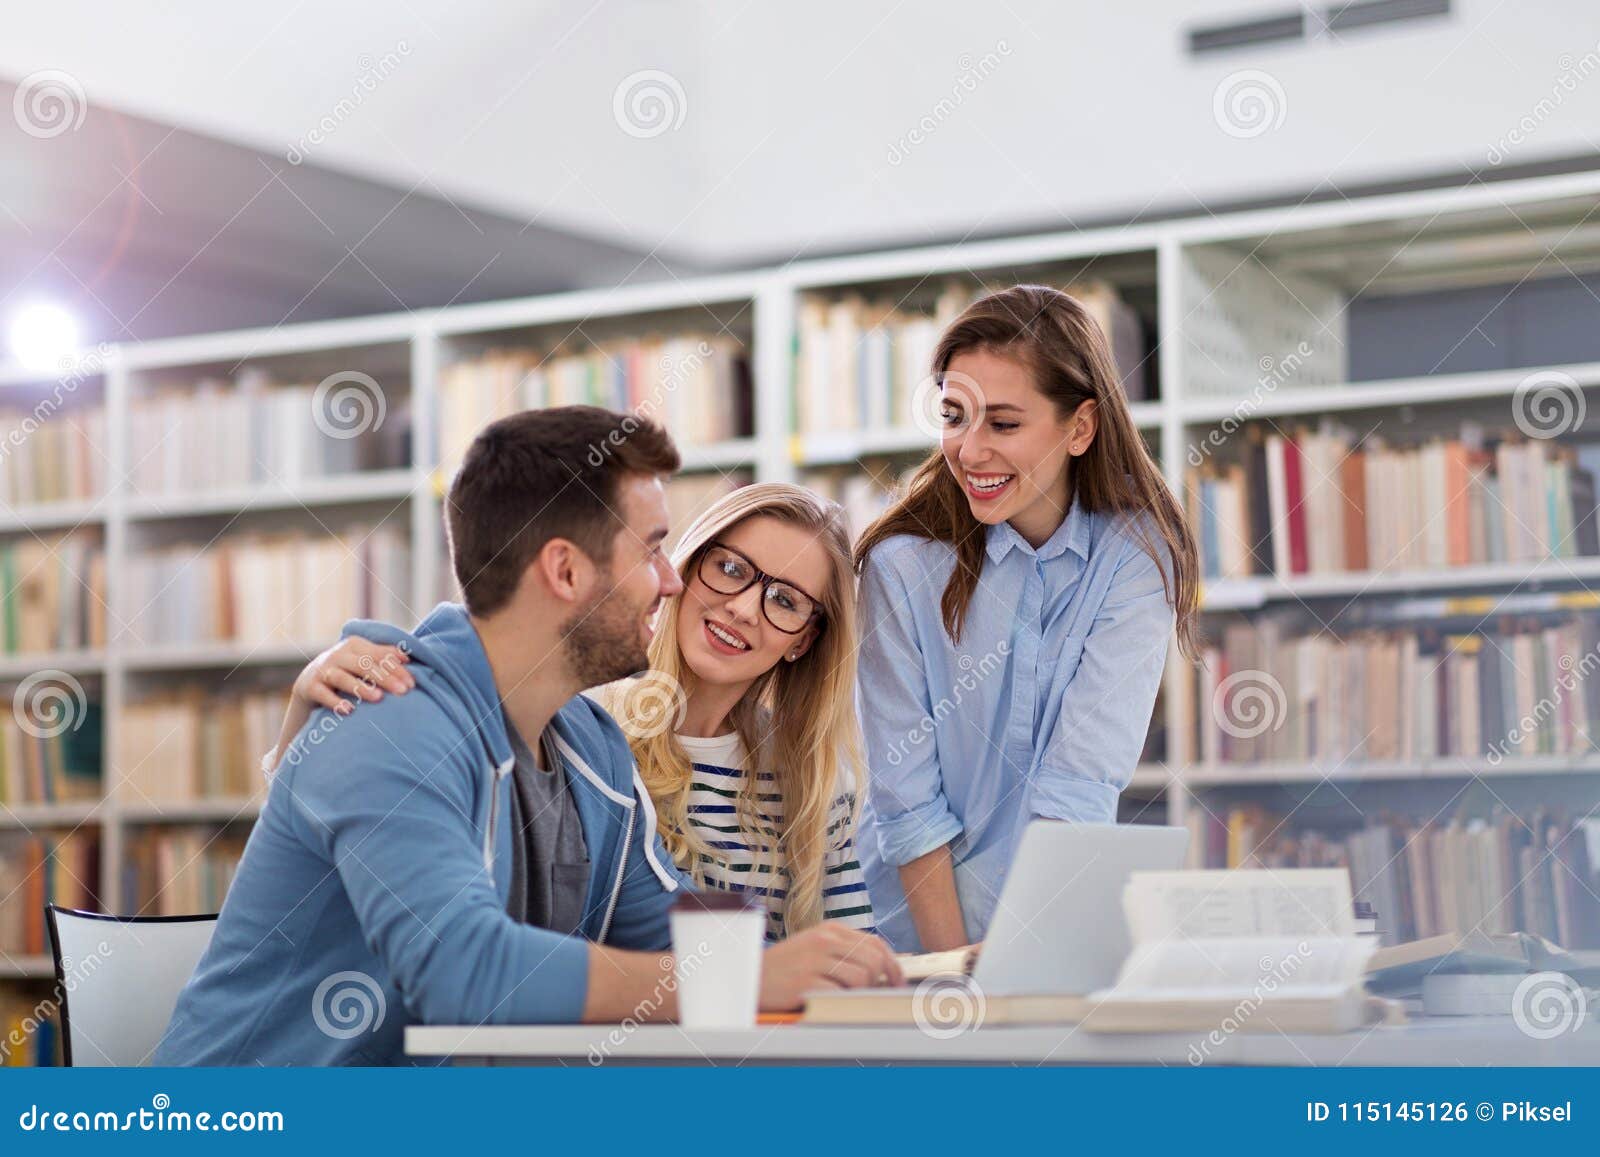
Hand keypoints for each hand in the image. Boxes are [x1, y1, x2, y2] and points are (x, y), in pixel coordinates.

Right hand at [293, 636, 413, 716]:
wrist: (309, 684)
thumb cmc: (346, 672)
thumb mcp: (363, 660)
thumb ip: (383, 656)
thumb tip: (407, 657)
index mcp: (354, 645)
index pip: (379, 655)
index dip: (396, 668)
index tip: (412, 684)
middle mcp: (337, 655)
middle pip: (364, 665)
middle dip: (385, 678)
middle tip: (402, 691)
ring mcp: (322, 670)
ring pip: (342, 678)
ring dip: (361, 687)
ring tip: (379, 698)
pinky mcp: (310, 686)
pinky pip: (322, 694)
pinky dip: (335, 702)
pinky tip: (349, 710)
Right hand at [758, 924, 903, 1011]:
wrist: (750, 977)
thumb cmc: (786, 967)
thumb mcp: (816, 948)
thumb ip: (846, 952)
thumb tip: (884, 970)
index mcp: (830, 930)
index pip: (875, 944)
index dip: (893, 965)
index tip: (898, 982)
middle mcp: (824, 940)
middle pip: (873, 961)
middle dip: (878, 981)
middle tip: (866, 993)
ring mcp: (814, 960)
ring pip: (861, 978)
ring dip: (857, 993)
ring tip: (840, 996)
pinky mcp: (805, 982)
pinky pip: (839, 994)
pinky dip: (838, 1001)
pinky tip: (825, 1000)